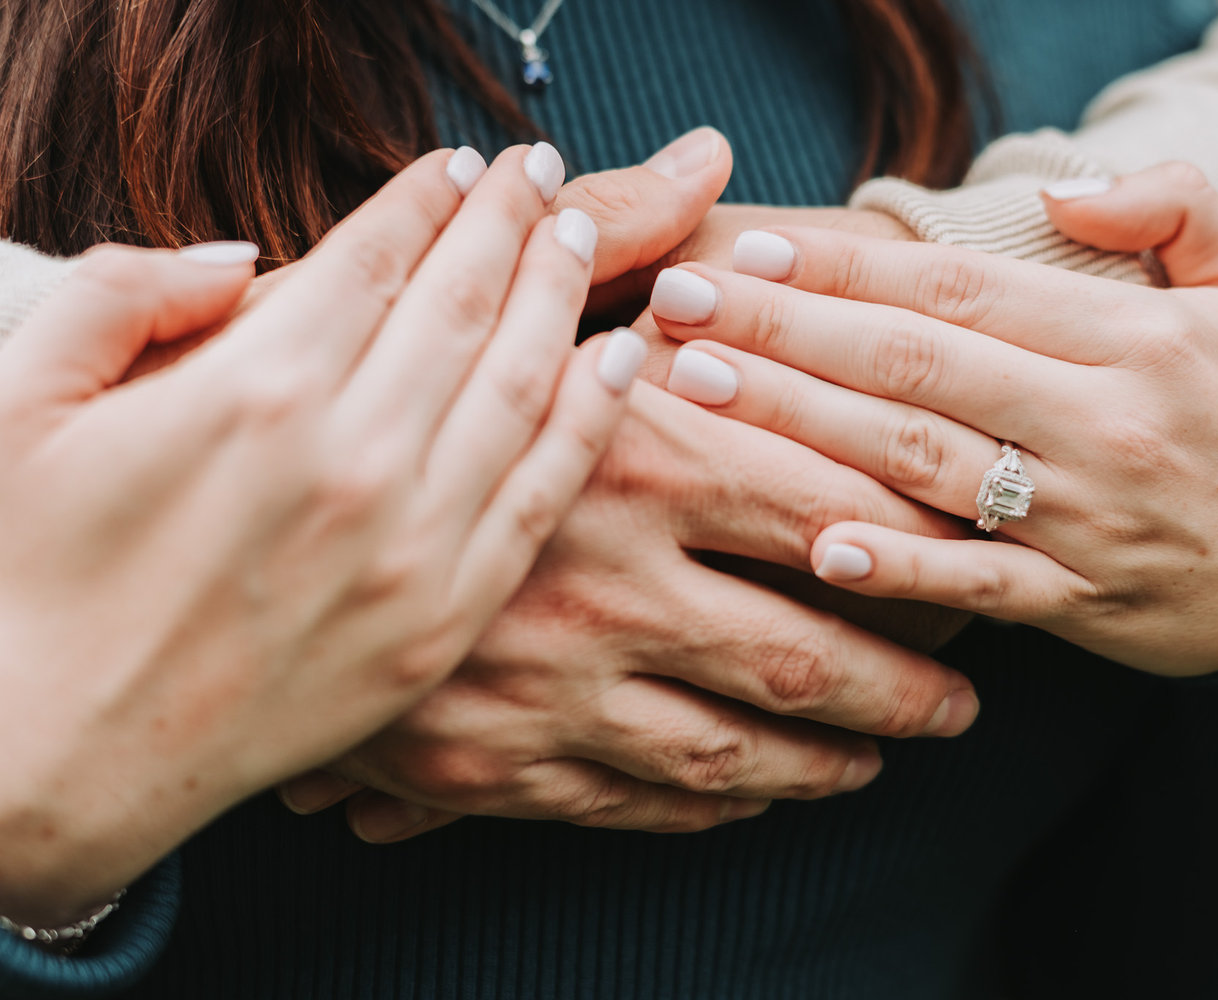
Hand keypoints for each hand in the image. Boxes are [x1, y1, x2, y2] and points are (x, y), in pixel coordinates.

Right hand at [0, 146, 635, 925]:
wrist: (53, 757)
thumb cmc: (22, 574)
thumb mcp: (18, 398)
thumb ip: (123, 293)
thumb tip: (244, 256)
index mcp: (252, 389)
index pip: (375, 254)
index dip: (426, 195)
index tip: (462, 163)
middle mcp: (351, 458)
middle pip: (465, 300)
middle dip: (511, 220)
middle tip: (542, 170)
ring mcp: (410, 545)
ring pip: (523, 382)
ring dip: (563, 294)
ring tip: (582, 233)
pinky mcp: (443, 619)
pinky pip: (545, 494)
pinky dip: (593, 416)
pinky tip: (620, 358)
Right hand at [281, 135, 971, 841]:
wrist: (201, 541)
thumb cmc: (363, 397)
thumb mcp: (485, 301)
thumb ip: (622, 239)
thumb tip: (714, 161)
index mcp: (632, 464)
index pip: (832, 513)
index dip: (918, 546)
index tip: (969, 562)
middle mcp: (604, 588)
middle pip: (808, 657)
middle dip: (907, 690)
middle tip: (965, 702)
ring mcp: (547, 693)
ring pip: (733, 756)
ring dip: (827, 763)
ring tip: (881, 757)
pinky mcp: (489, 767)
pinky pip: (632, 805)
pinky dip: (711, 808)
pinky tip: (752, 796)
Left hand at [650, 163, 1217, 675]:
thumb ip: (1174, 207)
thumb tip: (1060, 188)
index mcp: (1132, 337)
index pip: (959, 290)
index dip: (848, 269)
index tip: (752, 250)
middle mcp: (1101, 422)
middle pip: (915, 367)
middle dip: (786, 331)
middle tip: (682, 306)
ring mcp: (1085, 519)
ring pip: (922, 463)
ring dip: (803, 426)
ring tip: (704, 388)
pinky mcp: (1079, 604)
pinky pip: (975, 586)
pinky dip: (898, 569)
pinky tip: (815, 545)